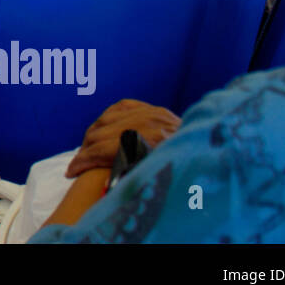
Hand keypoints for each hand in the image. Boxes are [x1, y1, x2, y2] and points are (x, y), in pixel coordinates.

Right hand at [65, 99, 181, 176]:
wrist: (213, 155)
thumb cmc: (184, 173)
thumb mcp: (153, 175)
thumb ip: (127, 171)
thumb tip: (103, 178)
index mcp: (147, 142)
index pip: (102, 148)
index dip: (83, 161)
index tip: (71, 171)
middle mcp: (148, 122)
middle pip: (101, 131)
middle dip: (85, 148)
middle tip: (77, 163)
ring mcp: (153, 112)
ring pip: (108, 116)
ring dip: (94, 132)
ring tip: (87, 147)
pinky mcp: (156, 108)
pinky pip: (122, 106)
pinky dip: (109, 116)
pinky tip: (103, 127)